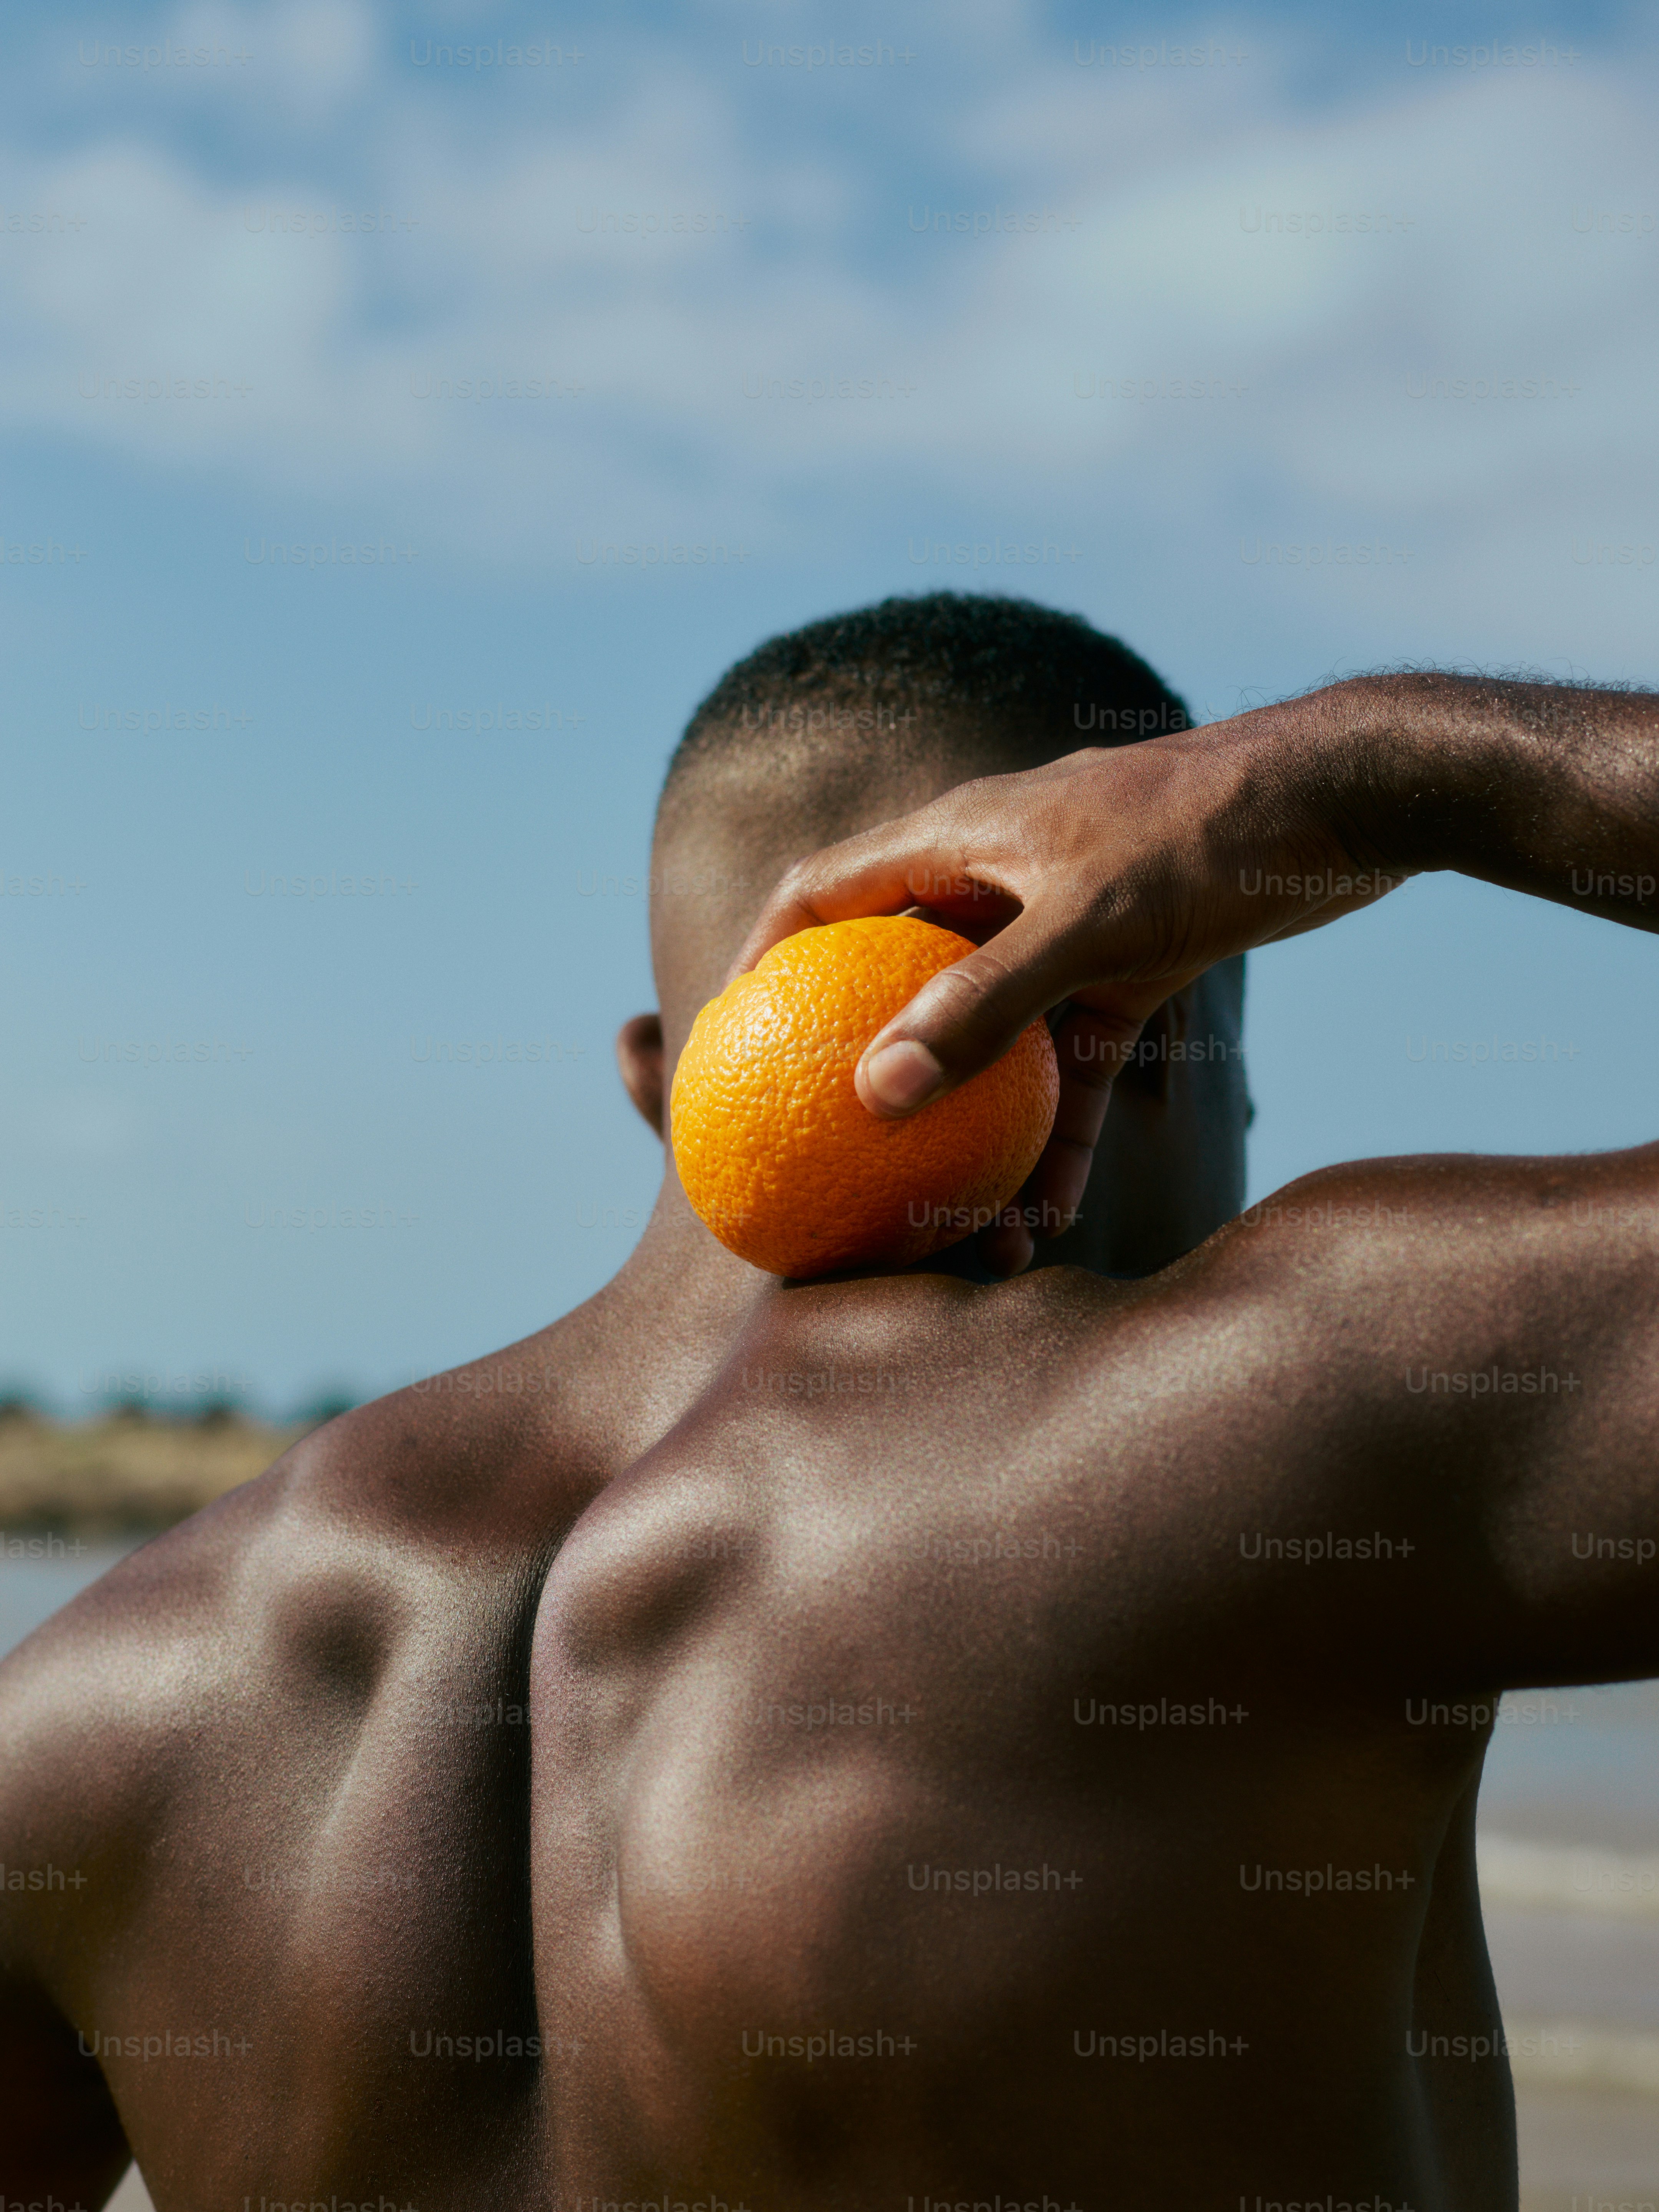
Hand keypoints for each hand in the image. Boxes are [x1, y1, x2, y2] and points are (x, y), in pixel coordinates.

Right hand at [731, 691, 1409, 1272]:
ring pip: (987, 1046)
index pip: (821, 895)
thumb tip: (875, 1093)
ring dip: (968, 1131)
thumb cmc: (1208, 834)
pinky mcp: (1127, 975)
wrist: (1345, 803)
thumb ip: (983, 1005)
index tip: (725, 1041)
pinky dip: (1056, 1138)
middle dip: (865, 1074)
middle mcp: (995, 886)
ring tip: (952, 1228)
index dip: (760, 958)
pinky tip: (1048, 1219)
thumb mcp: (1089, 922)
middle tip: (829, 1160)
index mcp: (958, 839)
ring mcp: (1059, 934)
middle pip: (896, 987)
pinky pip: (1070, 1072)